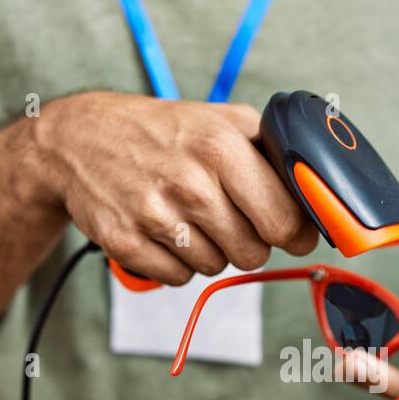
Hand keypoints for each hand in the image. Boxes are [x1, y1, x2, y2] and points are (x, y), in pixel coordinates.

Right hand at [37, 92, 318, 283]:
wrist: (77, 139)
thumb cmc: (163, 132)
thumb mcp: (220, 121)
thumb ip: (273, 154)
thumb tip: (320, 196)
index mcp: (221, 147)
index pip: (284, 220)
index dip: (296, 234)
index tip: (294, 232)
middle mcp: (189, 182)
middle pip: (253, 252)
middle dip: (250, 242)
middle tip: (231, 218)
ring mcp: (153, 214)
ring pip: (215, 267)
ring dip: (211, 250)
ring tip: (190, 216)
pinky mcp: (124, 241)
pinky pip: (178, 278)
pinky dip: (176, 263)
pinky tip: (164, 230)